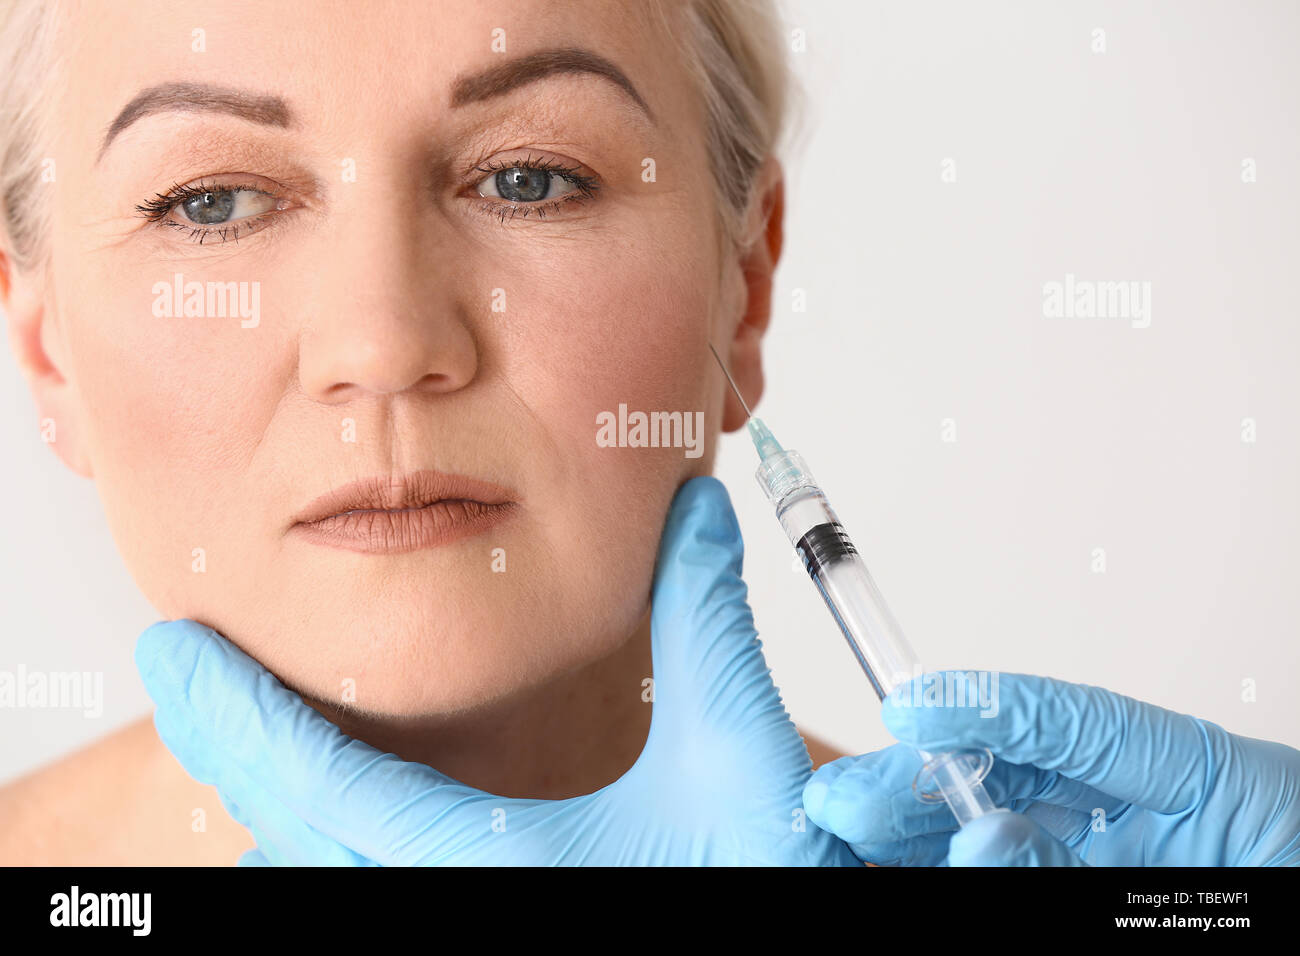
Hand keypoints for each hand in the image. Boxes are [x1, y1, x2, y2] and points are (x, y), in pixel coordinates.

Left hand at [135, 476, 859, 865]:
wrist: (807, 939)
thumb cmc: (769, 874)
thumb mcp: (739, 750)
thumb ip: (709, 621)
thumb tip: (696, 507)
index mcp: (490, 862)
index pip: (318, 779)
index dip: (235, 712)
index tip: (171, 652)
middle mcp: (458, 903)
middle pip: (293, 837)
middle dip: (238, 756)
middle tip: (194, 686)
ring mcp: (470, 922)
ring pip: (323, 876)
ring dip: (283, 807)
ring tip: (255, 745)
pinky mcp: (489, 921)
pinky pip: (369, 891)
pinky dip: (333, 847)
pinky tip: (339, 821)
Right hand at [802, 671, 1299, 865]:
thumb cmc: (1293, 885)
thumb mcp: (1202, 894)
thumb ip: (1079, 865)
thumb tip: (983, 840)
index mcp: (1211, 778)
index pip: (1080, 721)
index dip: (985, 707)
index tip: (911, 709)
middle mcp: (1156, 808)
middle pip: (1019, 768)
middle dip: (924, 775)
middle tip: (854, 790)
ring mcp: (1122, 850)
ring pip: (998, 818)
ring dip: (919, 820)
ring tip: (857, 821)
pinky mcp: (1093, 884)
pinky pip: (1014, 862)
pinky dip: (952, 857)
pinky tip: (903, 853)